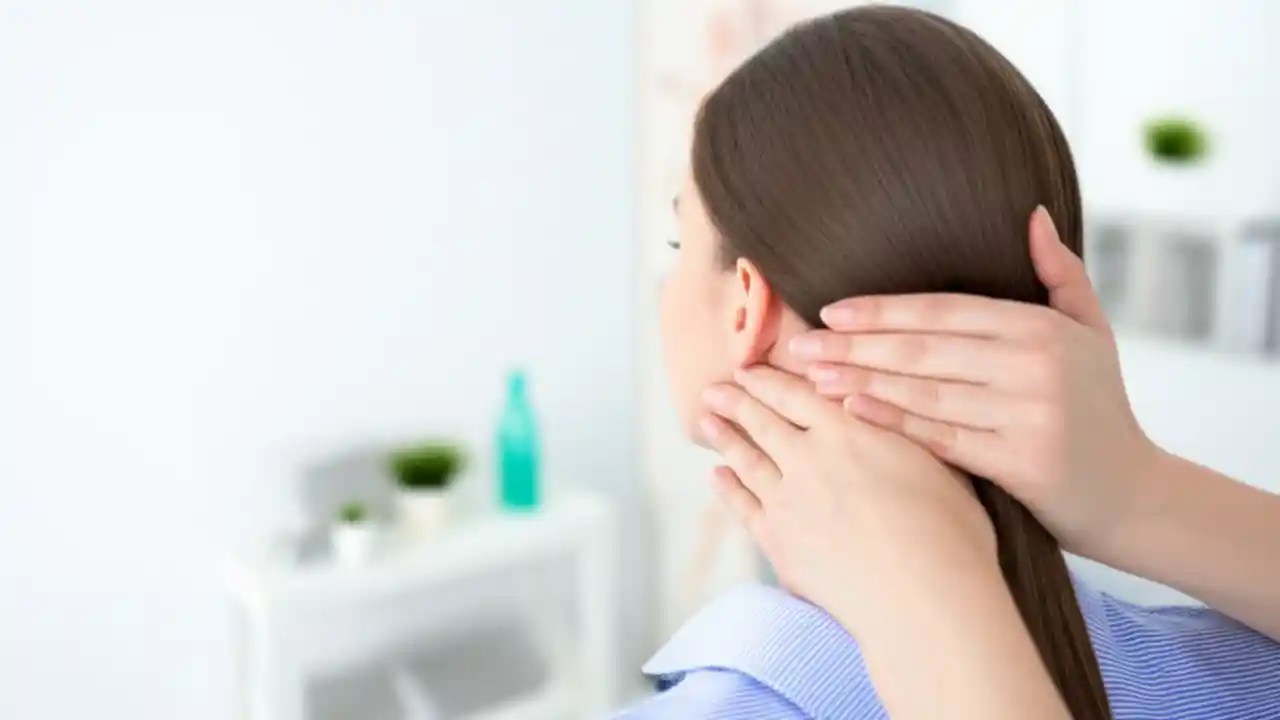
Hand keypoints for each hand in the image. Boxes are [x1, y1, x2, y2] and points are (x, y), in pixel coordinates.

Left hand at [699, 365, 994, 624]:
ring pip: (746, 459)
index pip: (797, 394)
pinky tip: (718, 477)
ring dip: (724, 438)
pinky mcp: (778, 542)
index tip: (750, 368)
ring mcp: (787, 501)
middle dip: (737, 401)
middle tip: (715, 389)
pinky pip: (743, 508)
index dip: (770, 379)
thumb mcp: (936, 463)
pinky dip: (727, 488)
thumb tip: (875, 408)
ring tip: (706, 422)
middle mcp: (809, 459)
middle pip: (762, 421)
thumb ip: (899, 432)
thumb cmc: (949, 534)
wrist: (922, 600)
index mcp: (849, 432)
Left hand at [788, 206, 1157, 560]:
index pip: (944, 310)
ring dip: (859, 381)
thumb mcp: (1091, 332)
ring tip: (810, 376)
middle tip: (798, 346)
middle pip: (924, 349)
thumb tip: (1032, 215)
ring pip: (925, 391)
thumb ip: (1061, 274)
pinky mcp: (1021, 462)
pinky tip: (850, 410)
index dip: (883, 309)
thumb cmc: (1100, 407)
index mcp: (1041, 327)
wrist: (1134, 495)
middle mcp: (1035, 366)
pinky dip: (892, 422)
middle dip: (854, 345)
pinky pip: (941, 437)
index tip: (830, 311)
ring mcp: (1028, 414)